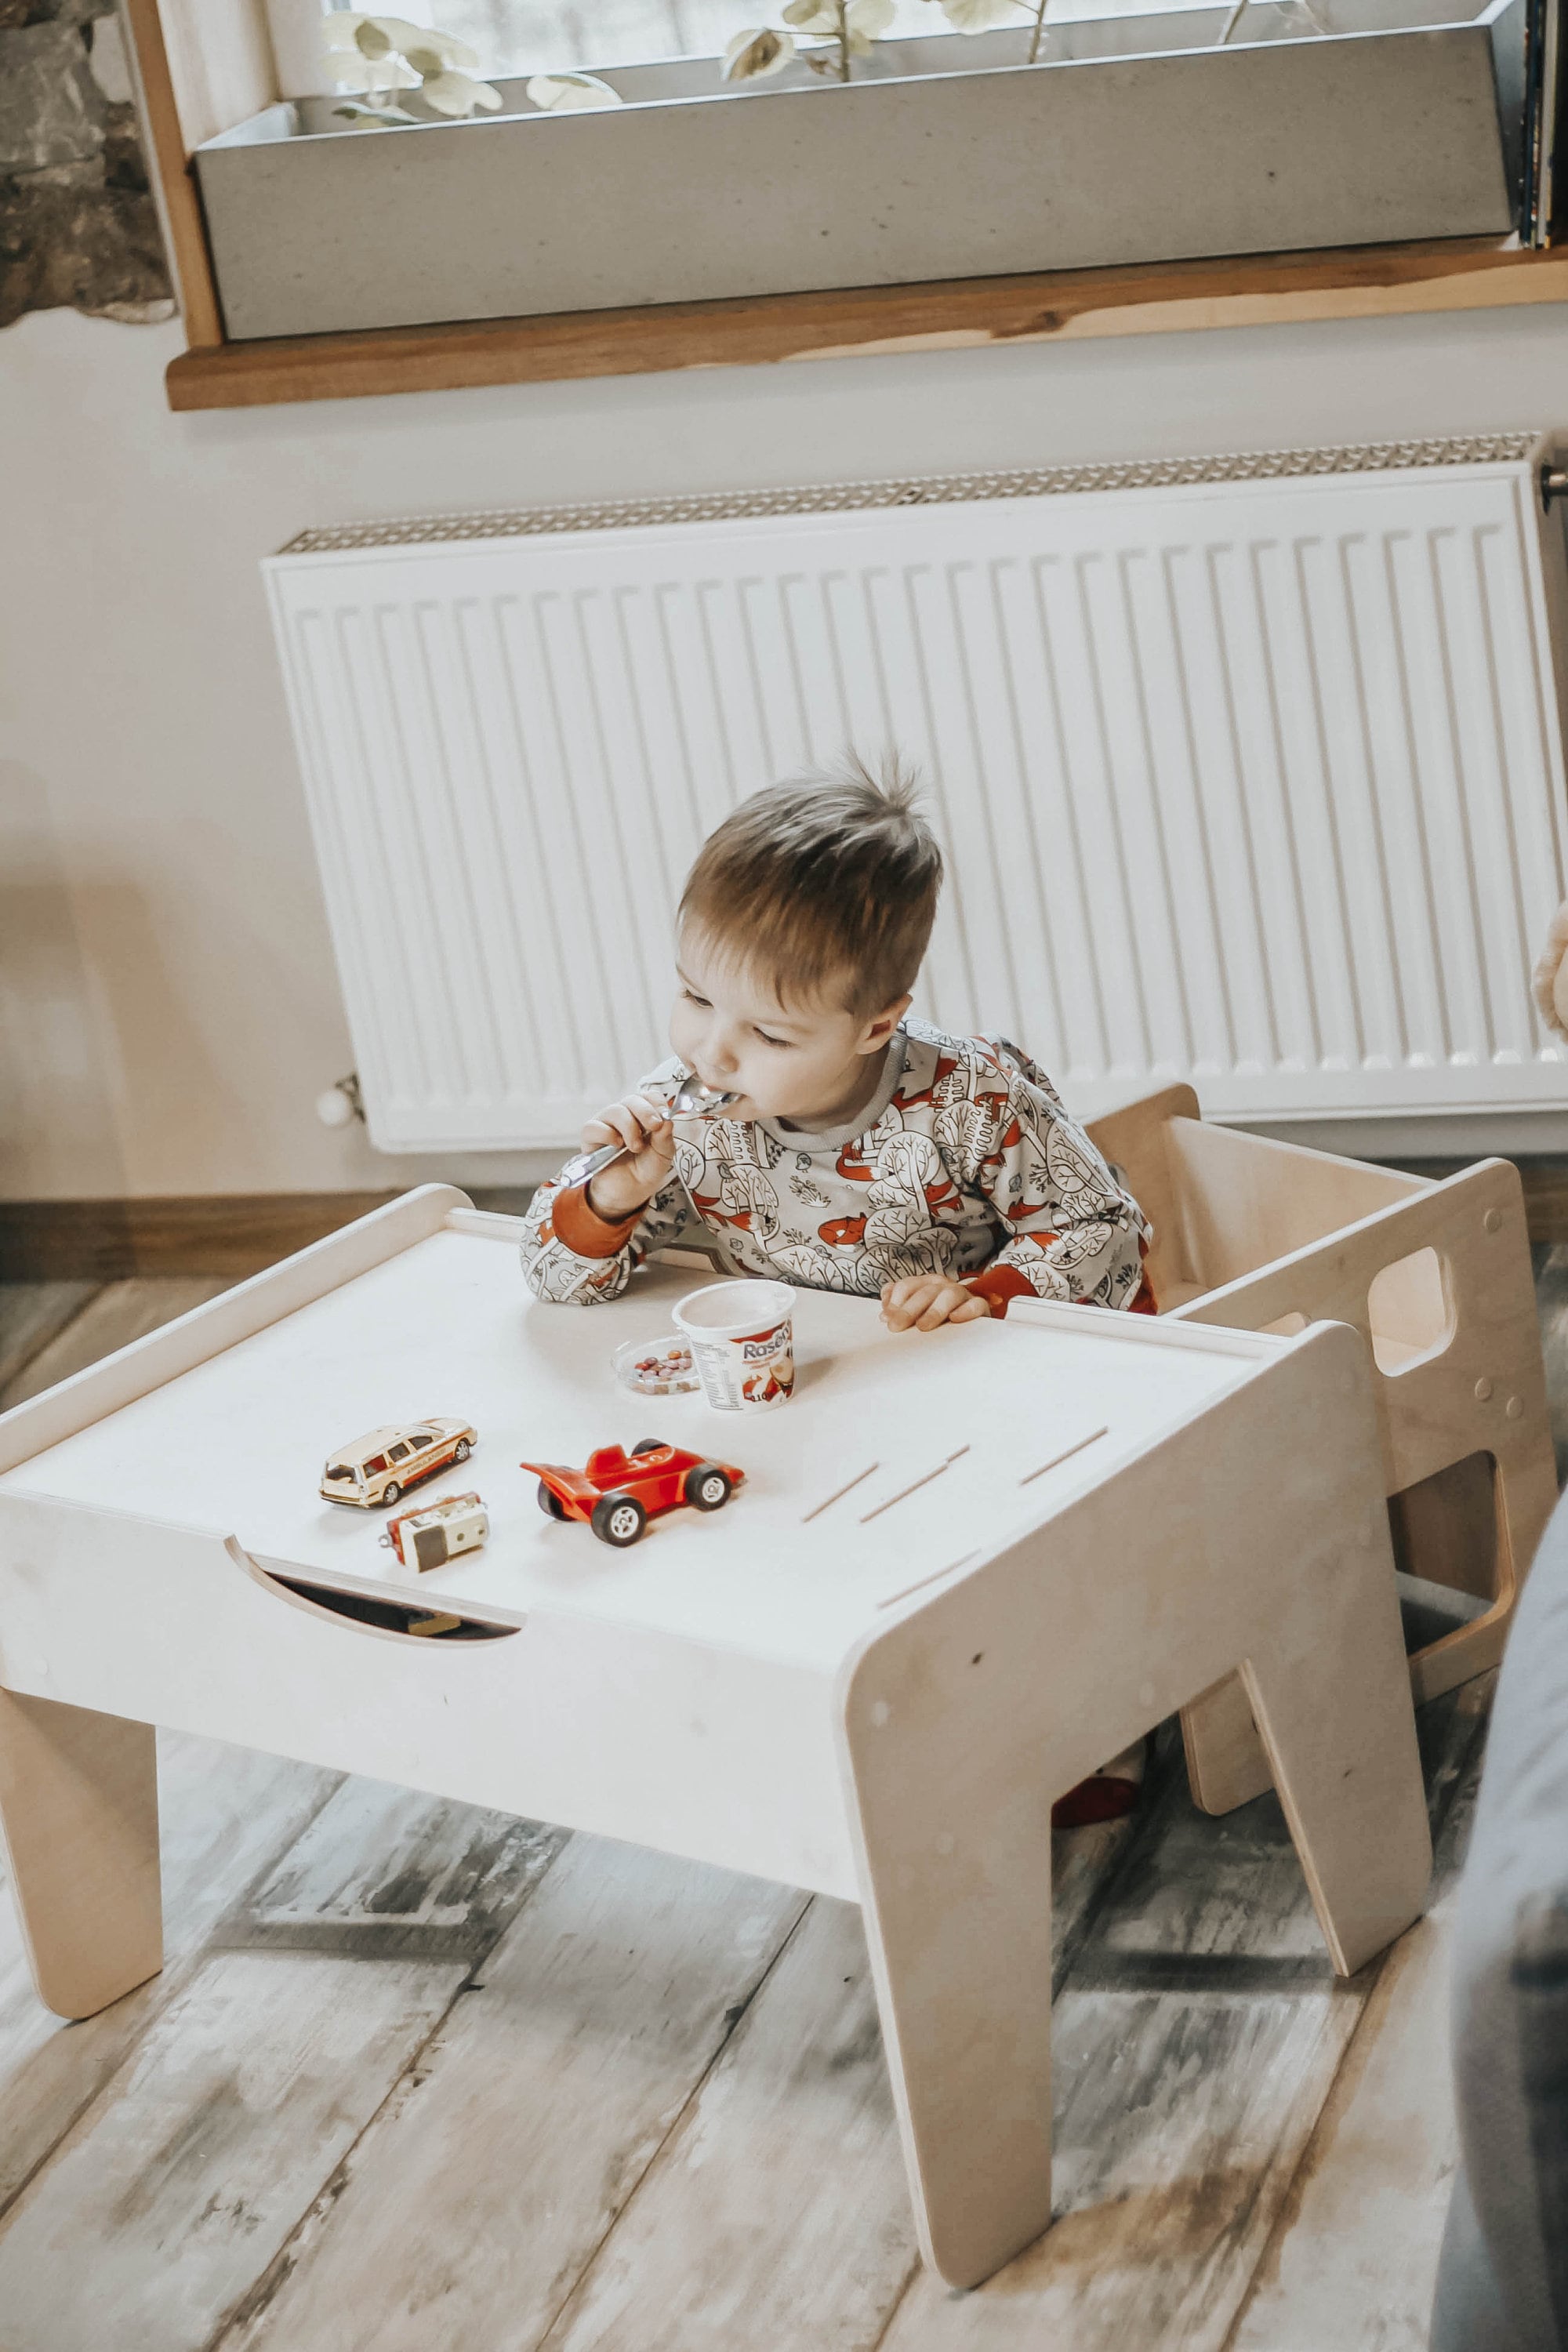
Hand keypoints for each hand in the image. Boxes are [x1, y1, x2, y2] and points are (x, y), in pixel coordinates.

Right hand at [580, 1094, 674, 1219]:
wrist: (628, 1194)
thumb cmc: (645, 1171)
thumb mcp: (663, 1156)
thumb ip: (665, 1138)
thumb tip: (668, 1120)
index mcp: (644, 1116)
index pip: (648, 1096)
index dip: (657, 1102)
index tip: (664, 1116)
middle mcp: (625, 1116)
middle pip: (632, 1099)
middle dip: (645, 1112)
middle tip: (654, 1127)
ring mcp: (606, 1124)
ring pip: (614, 1110)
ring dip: (629, 1127)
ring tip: (635, 1147)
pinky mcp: (590, 1138)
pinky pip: (593, 1127)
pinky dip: (606, 1134)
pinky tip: (616, 1145)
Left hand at [880, 1275, 991, 1332]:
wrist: (971, 1321)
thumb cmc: (939, 1318)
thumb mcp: (917, 1312)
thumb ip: (899, 1308)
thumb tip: (884, 1315)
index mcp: (925, 1284)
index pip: (907, 1287)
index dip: (894, 1302)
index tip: (886, 1319)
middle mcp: (942, 1286)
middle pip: (924, 1292)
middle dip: (908, 1310)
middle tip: (896, 1327)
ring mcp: (962, 1294)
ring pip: (948, 1295)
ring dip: (934, 1310)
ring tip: (923, 1326)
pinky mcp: (979, 1306)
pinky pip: (975, 1305)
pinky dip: (966, 1310)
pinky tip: (955, 1318)